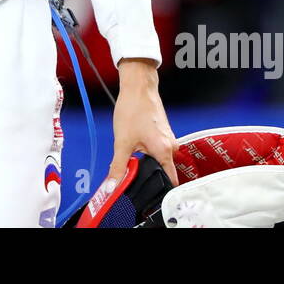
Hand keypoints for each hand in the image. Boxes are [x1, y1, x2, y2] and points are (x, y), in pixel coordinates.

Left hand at [107, 59, 177, 188]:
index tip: (147, 196)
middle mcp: (171, 147)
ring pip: (158, 159)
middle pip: (162, 171)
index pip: (169, 181)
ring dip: (145, 161)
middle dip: (146, 174)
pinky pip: (157, 149)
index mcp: (165, 152)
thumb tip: (112, 186)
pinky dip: (146, 151)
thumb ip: (118, 167)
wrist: (138, 87)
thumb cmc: (133, 109)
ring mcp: (169, 139)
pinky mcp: (163, 134)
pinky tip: (136, 144)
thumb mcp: (122, 142)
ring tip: (132, 155)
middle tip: (131, 173)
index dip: (158, 191)